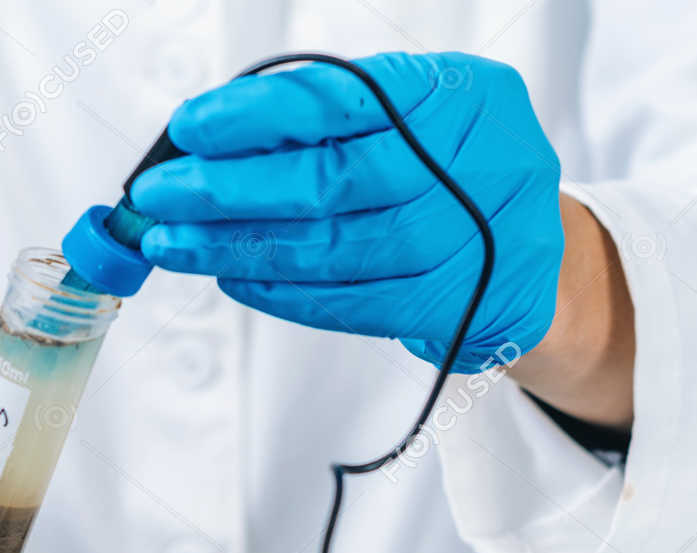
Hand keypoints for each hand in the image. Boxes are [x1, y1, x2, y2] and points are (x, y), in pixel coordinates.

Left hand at [131, 51, 563, 372]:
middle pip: (329, 183)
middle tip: (159, 197)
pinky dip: (280, 293)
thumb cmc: (457, 168)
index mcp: (461, 98)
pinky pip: (346, 303)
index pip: (341, 103)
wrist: (537, 254)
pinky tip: (232, 278)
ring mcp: (468, 245)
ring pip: (329, 252)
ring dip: (237, 249)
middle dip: (228, 192)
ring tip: (174, 243)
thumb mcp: (417, 113)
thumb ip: (337, 115)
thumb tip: (215, 138)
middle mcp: (476, 168)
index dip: (255, 118)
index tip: (189, 130)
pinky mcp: (449, 309)